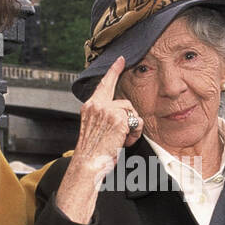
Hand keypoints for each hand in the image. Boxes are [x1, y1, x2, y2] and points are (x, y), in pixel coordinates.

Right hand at [70, 58, 142, 176]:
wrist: (88, 164)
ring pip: (131, 112)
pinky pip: (136, 121)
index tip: (121, 60)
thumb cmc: (93, 152)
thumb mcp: (94, 129)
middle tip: (127, 129)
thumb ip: (104, 117)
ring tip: (121, 141)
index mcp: (90, 107)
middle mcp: (97, 105)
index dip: (114, 71)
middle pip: (124, 101)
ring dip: (131, 128)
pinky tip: (124, 142)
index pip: (103, 84)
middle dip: (130, 116)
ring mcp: (107, 111)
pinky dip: (134, 134)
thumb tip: (122, 116)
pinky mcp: (118, 119)